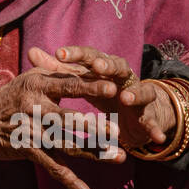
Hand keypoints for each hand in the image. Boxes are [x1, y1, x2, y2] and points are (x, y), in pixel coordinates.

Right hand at [0, 64, 128, 188]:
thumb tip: (91, 64)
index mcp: (38, 84)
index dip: (91, 87)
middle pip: (69, 119)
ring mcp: (31, 132)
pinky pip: (53, 168)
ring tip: (119, 158)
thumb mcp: (32, 79)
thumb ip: (60, 72)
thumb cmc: (12, 97)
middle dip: (95, 126)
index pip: (69, 85)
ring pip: (68, 145)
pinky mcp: (29, 152)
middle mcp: (34, 107)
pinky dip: (71, 182)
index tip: (113, 89)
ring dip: (95, 153)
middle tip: (119, 129)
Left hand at [30, 45, 177, 153]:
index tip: (58, 52)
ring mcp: (139, 95)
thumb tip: (31, 51)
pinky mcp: (149, 114)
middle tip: (97, 67)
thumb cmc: (105, 92)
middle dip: (108, 67)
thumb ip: (59, 69)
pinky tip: (156, 136)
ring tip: (125, 99)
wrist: (139, 109)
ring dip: (135, 94)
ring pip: (140, 90)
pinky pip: (153, 120)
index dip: (76, 54)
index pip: (90, 57)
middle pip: (118, 67)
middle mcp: (124, 77)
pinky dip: (156, 127)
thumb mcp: (82, 81)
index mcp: (105, 68)